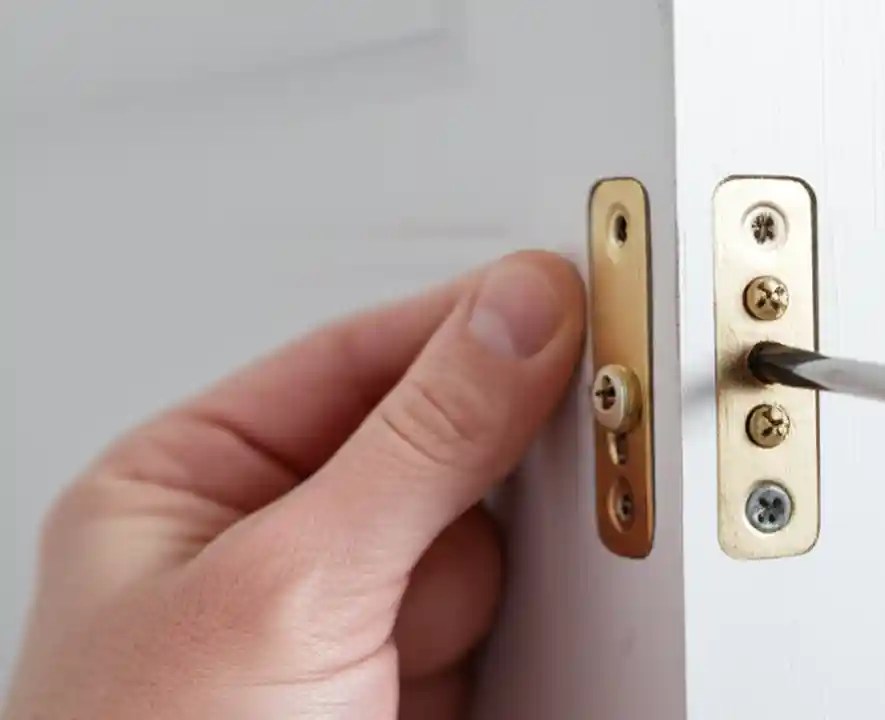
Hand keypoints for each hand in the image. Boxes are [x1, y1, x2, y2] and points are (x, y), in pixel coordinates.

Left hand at [4, 252, 584, 718]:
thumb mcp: (288, 588)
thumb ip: (416, 443)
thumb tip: (512, 318)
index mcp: (191, 488)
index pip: (354, 360)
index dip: (460, 324)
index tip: (560, 297)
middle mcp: (271, 548)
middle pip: (432, 444)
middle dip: (501, 451)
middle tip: (588, 409)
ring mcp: (352, 625)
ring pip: (483, 537)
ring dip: (520, 557)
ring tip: (517, 582)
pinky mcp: (421, 687)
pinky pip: (508, 616)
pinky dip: (539, 622)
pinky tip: (533, 641)